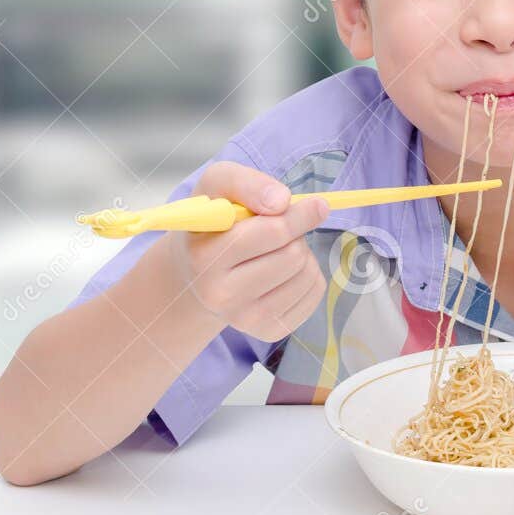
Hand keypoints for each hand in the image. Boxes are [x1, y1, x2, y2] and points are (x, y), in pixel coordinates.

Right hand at [163, 161, 330, 342]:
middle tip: (280, 229)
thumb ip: (246, 183)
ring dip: (302, 253)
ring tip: (278, 249)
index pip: (270, 234)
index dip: (299, 215)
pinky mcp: (268, 331)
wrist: (195, 273)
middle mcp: (222, 296)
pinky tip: (286, 270)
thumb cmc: (212, 223)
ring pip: (307, 275)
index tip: (317, 205)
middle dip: (295, 234)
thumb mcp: (216, 186)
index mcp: (205, 259)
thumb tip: (282, 201)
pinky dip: (309, 275)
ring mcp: (245, 319)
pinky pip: (314, 294)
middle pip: (293, 256)